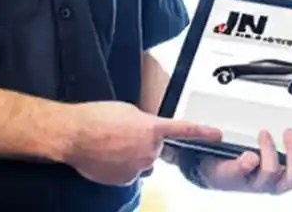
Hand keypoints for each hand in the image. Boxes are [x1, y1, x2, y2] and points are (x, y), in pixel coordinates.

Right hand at [60, 101, 222, 185]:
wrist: (75, 135)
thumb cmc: (97, 119)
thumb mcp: (126, 111)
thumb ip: (144, 122)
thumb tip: (146, 129)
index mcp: (152, 129)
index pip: (184, 129)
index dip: (202, 132)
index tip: (217, 134)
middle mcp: (149, 150)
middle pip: (155, 149)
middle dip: (143, 143)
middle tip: (121, 135)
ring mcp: (138, 167)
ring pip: (142, 163)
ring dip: (131, 156)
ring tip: (110, 145)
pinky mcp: (125, 180)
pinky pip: (129, 174)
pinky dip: (120, 167)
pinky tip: (106, 157)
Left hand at [199, 129, 291, 193]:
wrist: (213, 167)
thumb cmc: (247, 159)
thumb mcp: (274, 154)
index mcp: (287, 177)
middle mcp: (274, 183)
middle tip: (291, 133)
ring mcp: (256, 182)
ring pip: (271, 173)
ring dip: (269, 151)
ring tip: (264, 134)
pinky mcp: (235, 177)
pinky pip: (244, 171)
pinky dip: (247, 161)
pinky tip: (248, 155)